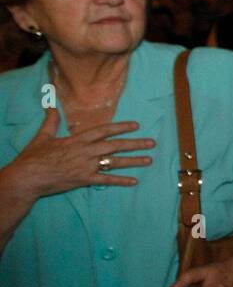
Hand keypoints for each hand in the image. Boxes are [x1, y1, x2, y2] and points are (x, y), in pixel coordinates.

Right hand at [6, 110, 153, 198]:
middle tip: (151, 143)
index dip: (121, 127)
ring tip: (149, 159)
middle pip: (115, 146)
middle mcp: (86, 151)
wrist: (28, 177)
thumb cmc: (34, 157)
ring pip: (114, 162)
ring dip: (133, 161)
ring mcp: (86, 166)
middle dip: (135, 144)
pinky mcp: (84, 180)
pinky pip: (106, 180)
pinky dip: (121, 180)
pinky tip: (134, 181)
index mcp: (77, 140)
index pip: (104, 130)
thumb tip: (51, 105)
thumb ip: (51, 121)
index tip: (136, 125)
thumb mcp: (43, 136)